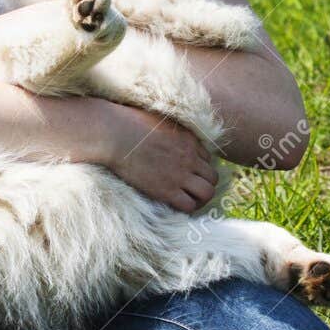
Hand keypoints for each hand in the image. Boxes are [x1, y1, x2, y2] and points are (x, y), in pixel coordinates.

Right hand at [94, 101, 217, 212]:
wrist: (116, 136)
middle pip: (213, 177)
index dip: (199, 167)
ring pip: (207, 193)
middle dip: (205, 184)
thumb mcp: (161, 120)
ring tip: (189, 200)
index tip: (189, 172)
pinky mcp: (166, 190)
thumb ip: (174, 132)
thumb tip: (173, 137)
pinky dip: (187, 208)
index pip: (208, 159)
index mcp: (189, 140)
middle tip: (192, 189)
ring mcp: (179, 175)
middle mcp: (189, 158)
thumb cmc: (131, 124)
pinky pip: (188, 206)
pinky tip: (177, 205)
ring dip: (201, 199)